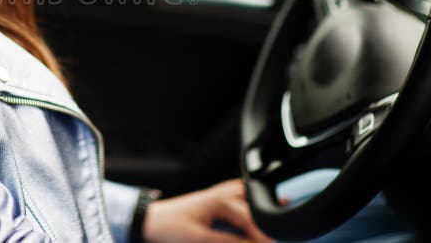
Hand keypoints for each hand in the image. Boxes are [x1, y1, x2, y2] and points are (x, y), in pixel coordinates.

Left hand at [142, 179, 271, 242]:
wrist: (150, 220)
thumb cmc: (170, 228)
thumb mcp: (199, 240)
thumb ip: (229, 242)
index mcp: (220, 200)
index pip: (252, 218)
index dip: (265, 235)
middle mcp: (223, 192)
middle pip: (255, 204)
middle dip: (267, 220)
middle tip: (280, 235)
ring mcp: (219, 193)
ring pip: (249, 197)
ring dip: (260, 210)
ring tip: (275, 222)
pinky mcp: (216, 198)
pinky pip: (240, 197)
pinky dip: (251, 206)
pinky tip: (257, 214)